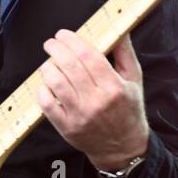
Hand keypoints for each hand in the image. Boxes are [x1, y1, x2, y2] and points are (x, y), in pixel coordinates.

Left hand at [36, 28, 149, 170]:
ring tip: (48, 62)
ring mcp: (80, 116)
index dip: (72, 41)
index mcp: (114, 87)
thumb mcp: (134, 81)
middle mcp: (97, 101)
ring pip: (56, 83)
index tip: (63, 34)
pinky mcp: (67, 128)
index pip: (88, 56)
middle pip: (69, 66)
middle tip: (51, 43)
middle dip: (56, 49)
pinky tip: (46, 84)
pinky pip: (47, 104)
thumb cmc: (128, 110)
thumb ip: (125, 54)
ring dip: (48, 67)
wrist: (122, 147)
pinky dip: (42, 90)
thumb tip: (119, 30)